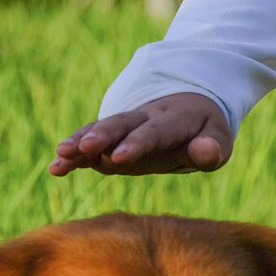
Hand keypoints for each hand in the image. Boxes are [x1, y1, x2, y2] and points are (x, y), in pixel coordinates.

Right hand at [48, 92, 233, 176]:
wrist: (189, 107)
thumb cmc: (205, 130)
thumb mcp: (219, 138)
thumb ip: (213, 149)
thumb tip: (205, 152)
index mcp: (173, 119)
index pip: (154, 132)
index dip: (136, 144)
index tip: (119, 158)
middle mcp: (144, 118)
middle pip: (121, 125)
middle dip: (101, 136)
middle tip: (81, 148)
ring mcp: (126, 127)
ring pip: (100, 130)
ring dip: (80, 142)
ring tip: (60, 156)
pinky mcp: (113, 139)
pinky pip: (90, 142)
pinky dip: (74, 154)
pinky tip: (56, 168)